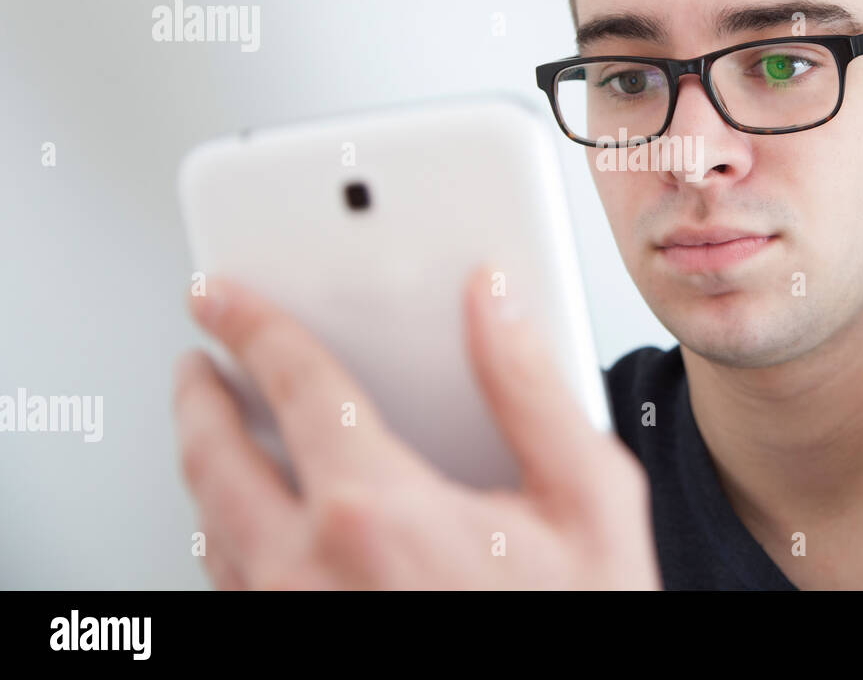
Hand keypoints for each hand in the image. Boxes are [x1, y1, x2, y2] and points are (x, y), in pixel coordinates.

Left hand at [171, 268, 661, 589]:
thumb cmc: (576, 624)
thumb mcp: (586, 502)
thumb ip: (530, 389)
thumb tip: (494, 305)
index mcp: (378, 513)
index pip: (293, 385)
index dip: (252, 326)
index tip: (224, 298)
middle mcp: (309, 572)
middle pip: (213, 459)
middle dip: (195, 397)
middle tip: (197, 360)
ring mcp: (288, 623)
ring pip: (206, 529)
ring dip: (201, 468)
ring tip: (213, 432)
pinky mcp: (288, 651)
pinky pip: (227, 590)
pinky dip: (222, 538)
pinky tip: (245, 525)